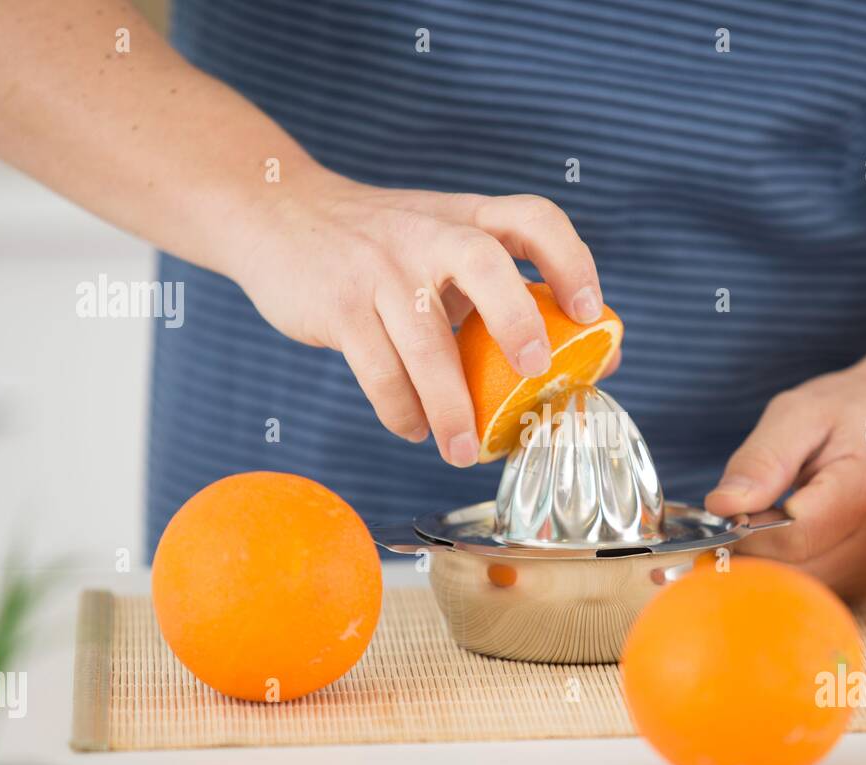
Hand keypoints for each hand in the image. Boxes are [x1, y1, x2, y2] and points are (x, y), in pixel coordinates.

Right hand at [231, 167, 603, 466]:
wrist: (276, 212)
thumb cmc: (382, 248)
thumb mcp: (441, 246)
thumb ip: (498, 293)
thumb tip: (587, 366)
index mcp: (466, 219)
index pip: (532, 218)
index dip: (570, 261)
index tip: (588, 311)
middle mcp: (428, 234)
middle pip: (484, 263)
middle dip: (516, 320)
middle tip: (534, 372)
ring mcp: (380, 268)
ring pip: (425, 341)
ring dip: (449, 406)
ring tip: (463, 451)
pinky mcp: (338, 304)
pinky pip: (377, 370)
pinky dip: (400, 410)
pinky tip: (412, 429)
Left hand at [704, 365, 865, 602]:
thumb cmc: (855, 413)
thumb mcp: (801, 413)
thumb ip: (762, 460)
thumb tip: (721, 506)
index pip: (793, 536)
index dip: (746, 527)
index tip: (729, 506)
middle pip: (794, 572)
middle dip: (751, 550)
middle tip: (742, 513)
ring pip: (800, 590)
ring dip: (766, 564)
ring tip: (768, 519)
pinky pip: (813, 593)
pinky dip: (786, 572)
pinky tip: (785, 539)